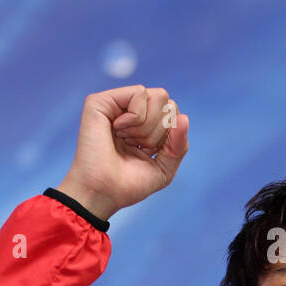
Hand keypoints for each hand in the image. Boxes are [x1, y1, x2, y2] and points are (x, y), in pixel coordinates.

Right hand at [56, 85, 190, 220]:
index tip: (149, 152)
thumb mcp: (164, 167)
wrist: (102, 192)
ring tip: (126, 139)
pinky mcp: (101, 101)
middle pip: (168, 103)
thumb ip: (179, 144)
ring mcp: (116, 105)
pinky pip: (140, 93)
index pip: (174, 113)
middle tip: (135, 146)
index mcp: (144, 125)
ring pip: (158, 96)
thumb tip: (184, 117)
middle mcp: (130, 112)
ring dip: (148, 126)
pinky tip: (118, 129)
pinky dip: (136, 117)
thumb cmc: (128, 184)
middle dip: (159, 131)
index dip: (170, 136)